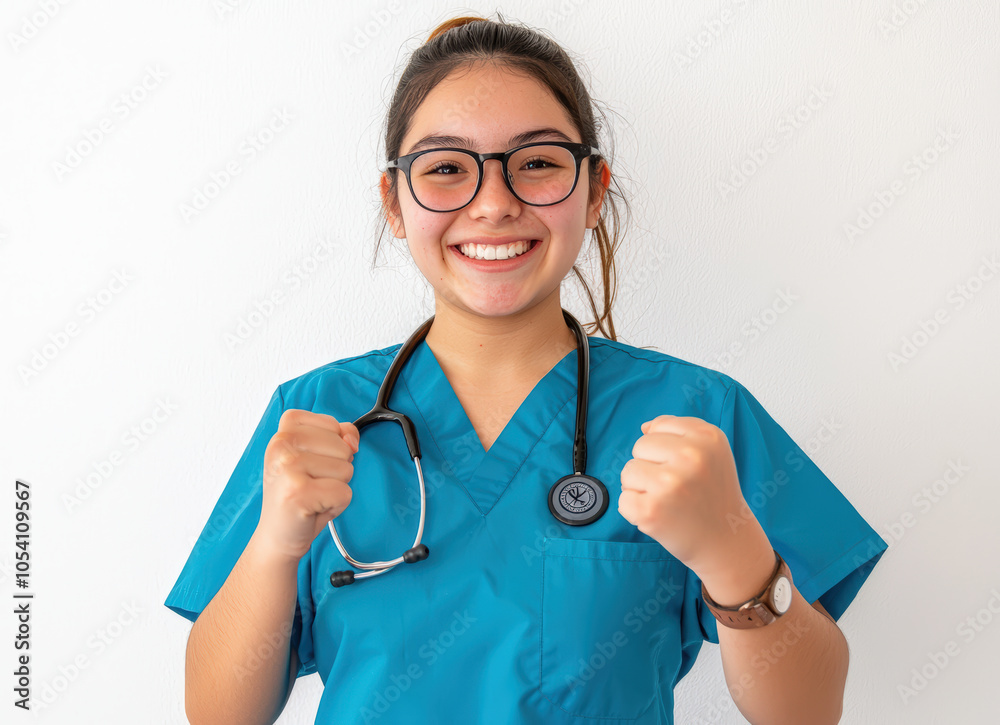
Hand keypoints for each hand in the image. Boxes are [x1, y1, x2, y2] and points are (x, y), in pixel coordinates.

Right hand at [257, 409, 360, 562]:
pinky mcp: (299, 492)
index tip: (310, 464)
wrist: (278, 535)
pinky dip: (336, 505)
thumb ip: (339, 435)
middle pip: (343, 447)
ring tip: (312, 495)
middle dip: (336, 470)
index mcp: (284, 430)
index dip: (331, 447)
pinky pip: (344, 493)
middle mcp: (281, 444)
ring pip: (346, 469)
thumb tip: (352, 440)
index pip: (333, 424)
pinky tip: (314, 508)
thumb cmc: (298, 494)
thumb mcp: (317, 455)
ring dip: (335, 487)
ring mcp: (288, 467)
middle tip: (311, 484)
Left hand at [617, 414, 766, 580]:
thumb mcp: (710, 450)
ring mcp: (670, 484)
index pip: (657, 428)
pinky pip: (623, 498)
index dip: (664, 451)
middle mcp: (691, 457)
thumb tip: (644, 427)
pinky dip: (635, 510)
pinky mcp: (652, 510)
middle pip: (640, 446)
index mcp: (707, 437)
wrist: (726, 541)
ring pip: (628, 471)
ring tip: (668, 501)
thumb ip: (678, 430)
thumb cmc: (712, 494)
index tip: (685, 469)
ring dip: (641, 488)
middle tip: (676, 488)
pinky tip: (660, 516)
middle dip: (651, 466)